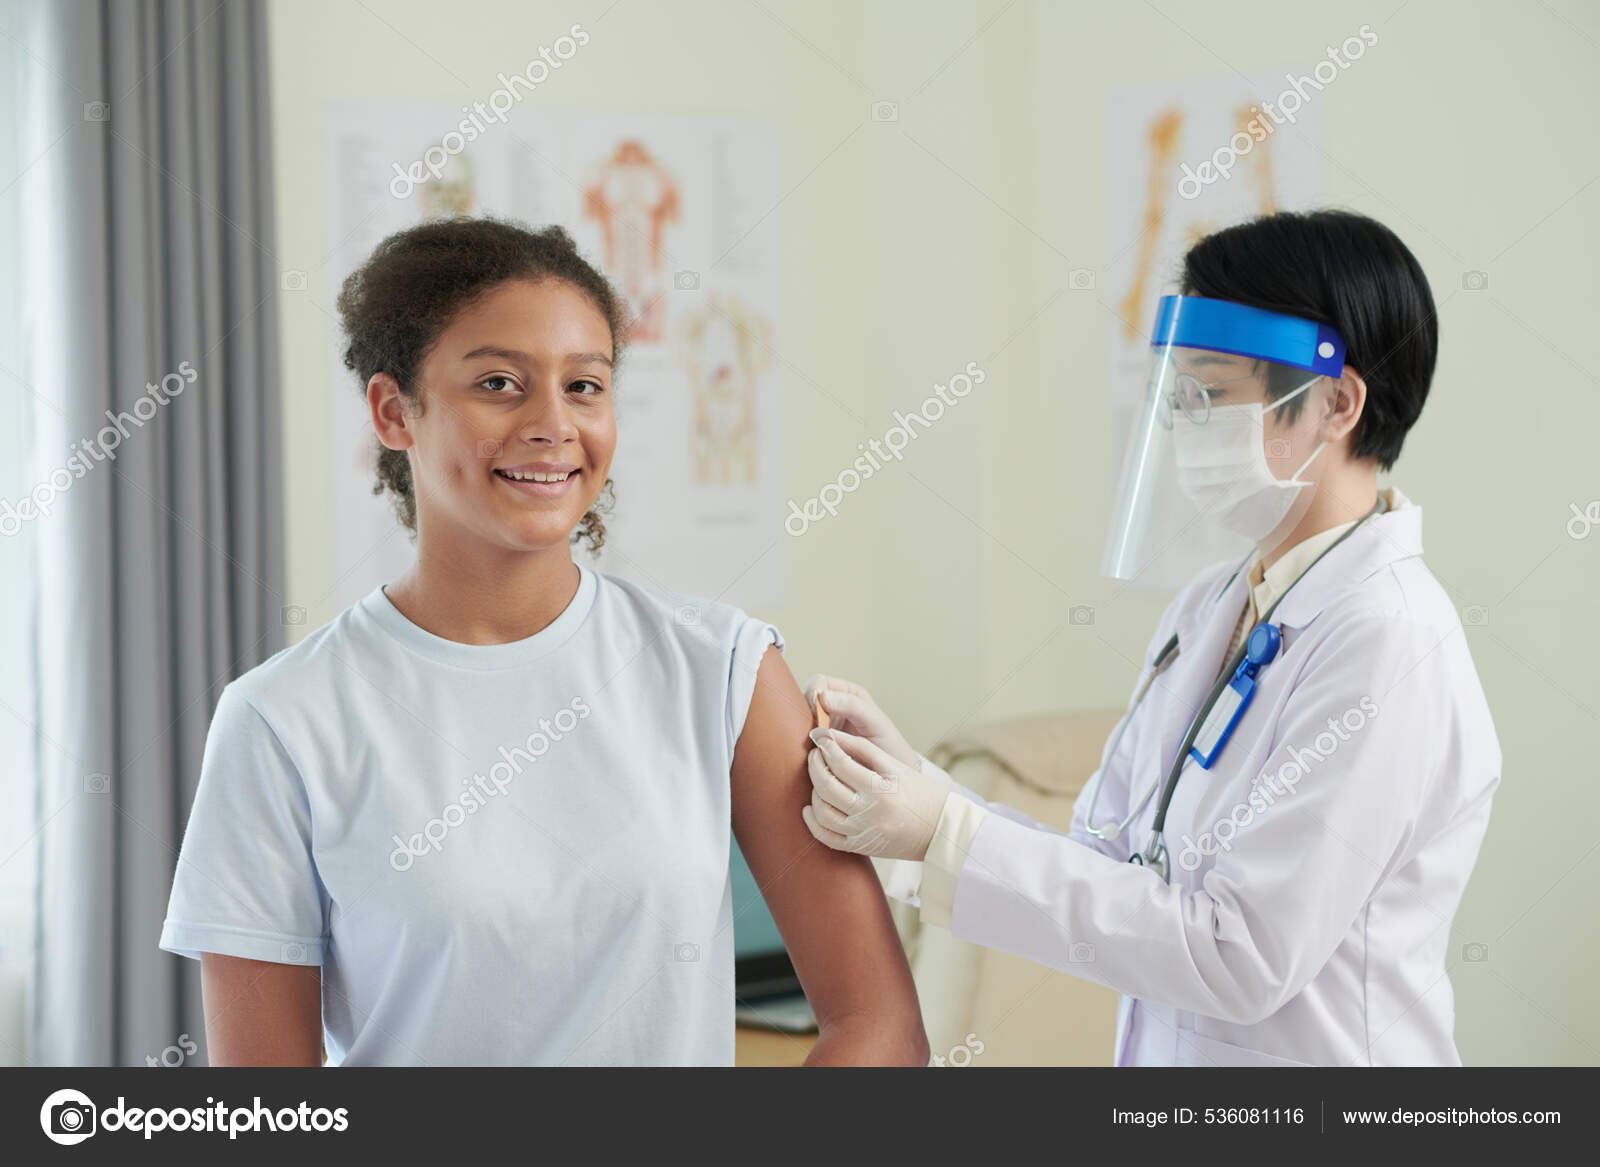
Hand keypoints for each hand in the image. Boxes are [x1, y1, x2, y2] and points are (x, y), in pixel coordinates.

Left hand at [801, 727, 949, 861]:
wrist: (941, 830)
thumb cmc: (919, 792)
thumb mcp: (895, 765)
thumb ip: (861, 748)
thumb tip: (827, 735)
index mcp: (883, 789)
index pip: (841, 764)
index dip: (826, 748)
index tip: (820, 738)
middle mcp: (871, 813)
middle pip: (827, 787)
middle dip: (814, 766)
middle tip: (815, 754)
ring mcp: (864, 833)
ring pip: (822, 812)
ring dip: (813, 791)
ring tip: (818, 777)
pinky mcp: (860, 848)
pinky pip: (826, 838)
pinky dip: (812, 822)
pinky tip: (811, 807)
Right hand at [802, 675, 918, 768]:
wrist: (890, 779)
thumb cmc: (889, 748)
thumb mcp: (875, 722)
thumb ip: (852, 705)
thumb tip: (822, 697)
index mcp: (846, 693)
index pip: (817, 683)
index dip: (813, 696)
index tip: (819, 717)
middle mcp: (831, 707)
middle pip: (802, 700)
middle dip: (804, 715)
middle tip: (816, 734)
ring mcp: (821, 726)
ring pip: (797, 721)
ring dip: (802, 732)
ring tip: (817, 745)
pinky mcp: (815, 746)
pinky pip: (799, 741)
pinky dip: (802, 746)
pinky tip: (816, 755)